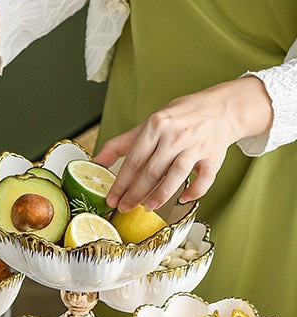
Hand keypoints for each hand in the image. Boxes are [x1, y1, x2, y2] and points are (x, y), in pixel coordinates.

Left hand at [93, 77, 273, 211]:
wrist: (221, 108)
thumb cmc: (179, 118)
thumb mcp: (149, 125)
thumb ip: (122, 144)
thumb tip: (95, 161)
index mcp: (156, 126)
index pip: (133, 160)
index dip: (120, 183)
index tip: (111, 198)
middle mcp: (175, 135)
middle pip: (151, 171)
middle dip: (135, 193)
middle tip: (124, 208)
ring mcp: (196, 146)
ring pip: (176, 174)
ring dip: (160, 194)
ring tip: (148, 207)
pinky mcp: (214, 156)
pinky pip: (205, 178)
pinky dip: (194, 191)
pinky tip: (182, 199)